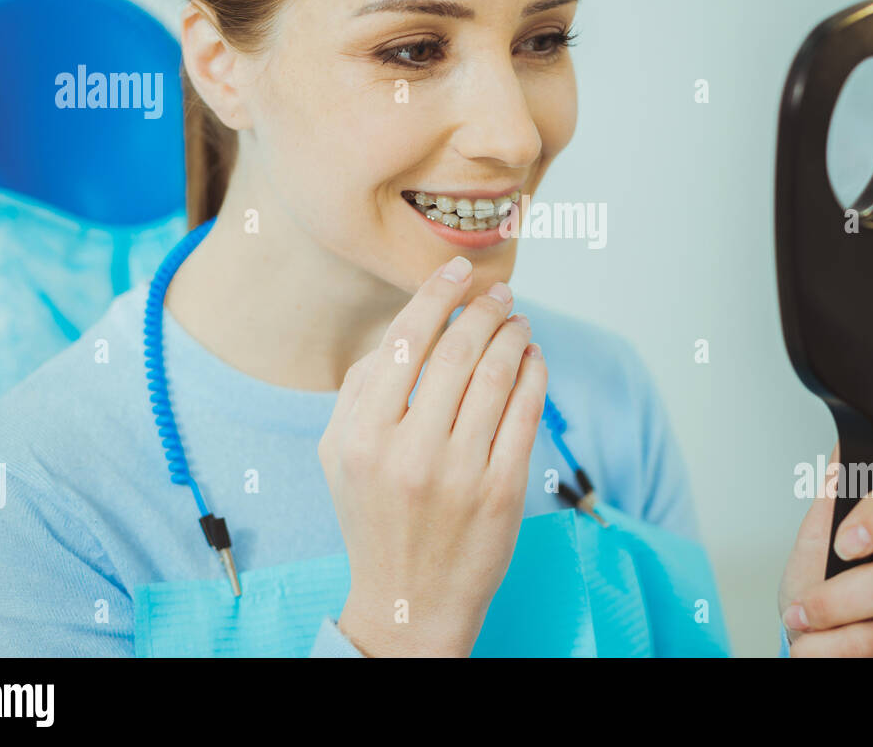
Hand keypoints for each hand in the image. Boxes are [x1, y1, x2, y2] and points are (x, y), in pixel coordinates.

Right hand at [317, 255, 546, 656]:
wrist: (409, 601)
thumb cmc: (373, 516)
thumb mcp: (338, 454)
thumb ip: (359, 389)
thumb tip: (406, 330)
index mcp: (363, 435)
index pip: (406, 342)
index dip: (437, 296)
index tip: (458, 270)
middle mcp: (411, 451)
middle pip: (459, 352)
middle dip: (485, 310)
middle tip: (499, 294)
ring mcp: (461, 472)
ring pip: (499, 376)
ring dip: (514, 336)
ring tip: (518, 322)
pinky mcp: (503, 491)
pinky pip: (526, 413)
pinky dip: (534, 374)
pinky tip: (533, 359)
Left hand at [777, 443, 872, 656]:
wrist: (827, 637)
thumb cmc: (828, 582)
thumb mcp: (819, 539)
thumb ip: (833, 497)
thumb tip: (843, 449)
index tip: (843, 543)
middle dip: (835, 602)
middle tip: (801, 612)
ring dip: (833, 643)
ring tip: (806, 642)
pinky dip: (850, 662)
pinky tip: (836, 654)